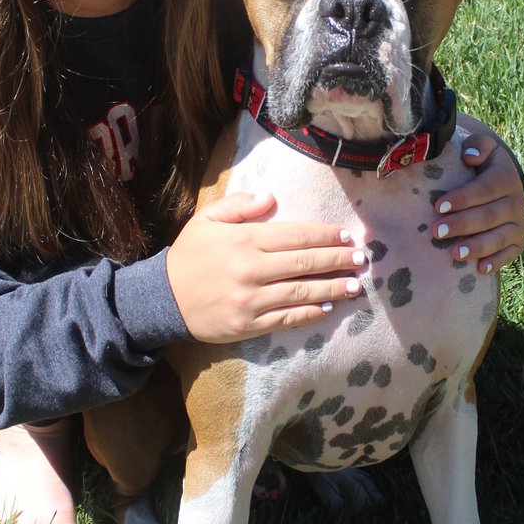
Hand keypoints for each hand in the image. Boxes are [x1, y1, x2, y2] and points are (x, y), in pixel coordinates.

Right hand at [166, 191, 364, 342]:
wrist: (162, 299)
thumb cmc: (188, 256)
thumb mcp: (206, 219)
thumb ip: (238, 204)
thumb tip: (271, 197)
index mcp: (244, 239)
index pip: (295, 235)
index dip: (325, 235)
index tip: (347, 235)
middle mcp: (251, 269)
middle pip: (305, 263)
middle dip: (338, 259)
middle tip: (361, 259)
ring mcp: (250, 300)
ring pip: (301, 292)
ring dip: (333, 288)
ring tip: (355, 285)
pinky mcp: (247, 325)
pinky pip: (286, 318)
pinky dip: (309, 313)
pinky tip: (327, 307)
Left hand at [431, 116, 523, 273]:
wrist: (501, 184)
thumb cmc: (481, 166)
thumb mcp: (482, 148)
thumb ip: (478, 146)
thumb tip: (470, 158)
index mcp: (507, 177)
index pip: (486, 188)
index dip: (464, 198)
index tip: (438, 206)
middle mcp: (517, 202)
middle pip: (490, 215)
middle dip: (463, 224)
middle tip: (437, 231)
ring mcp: (519, 224)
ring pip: (500, 237)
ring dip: (478, 246)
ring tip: (454, 254)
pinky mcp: (518, 242)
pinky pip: (510, 254)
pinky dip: (497, 262)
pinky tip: (480, 269)